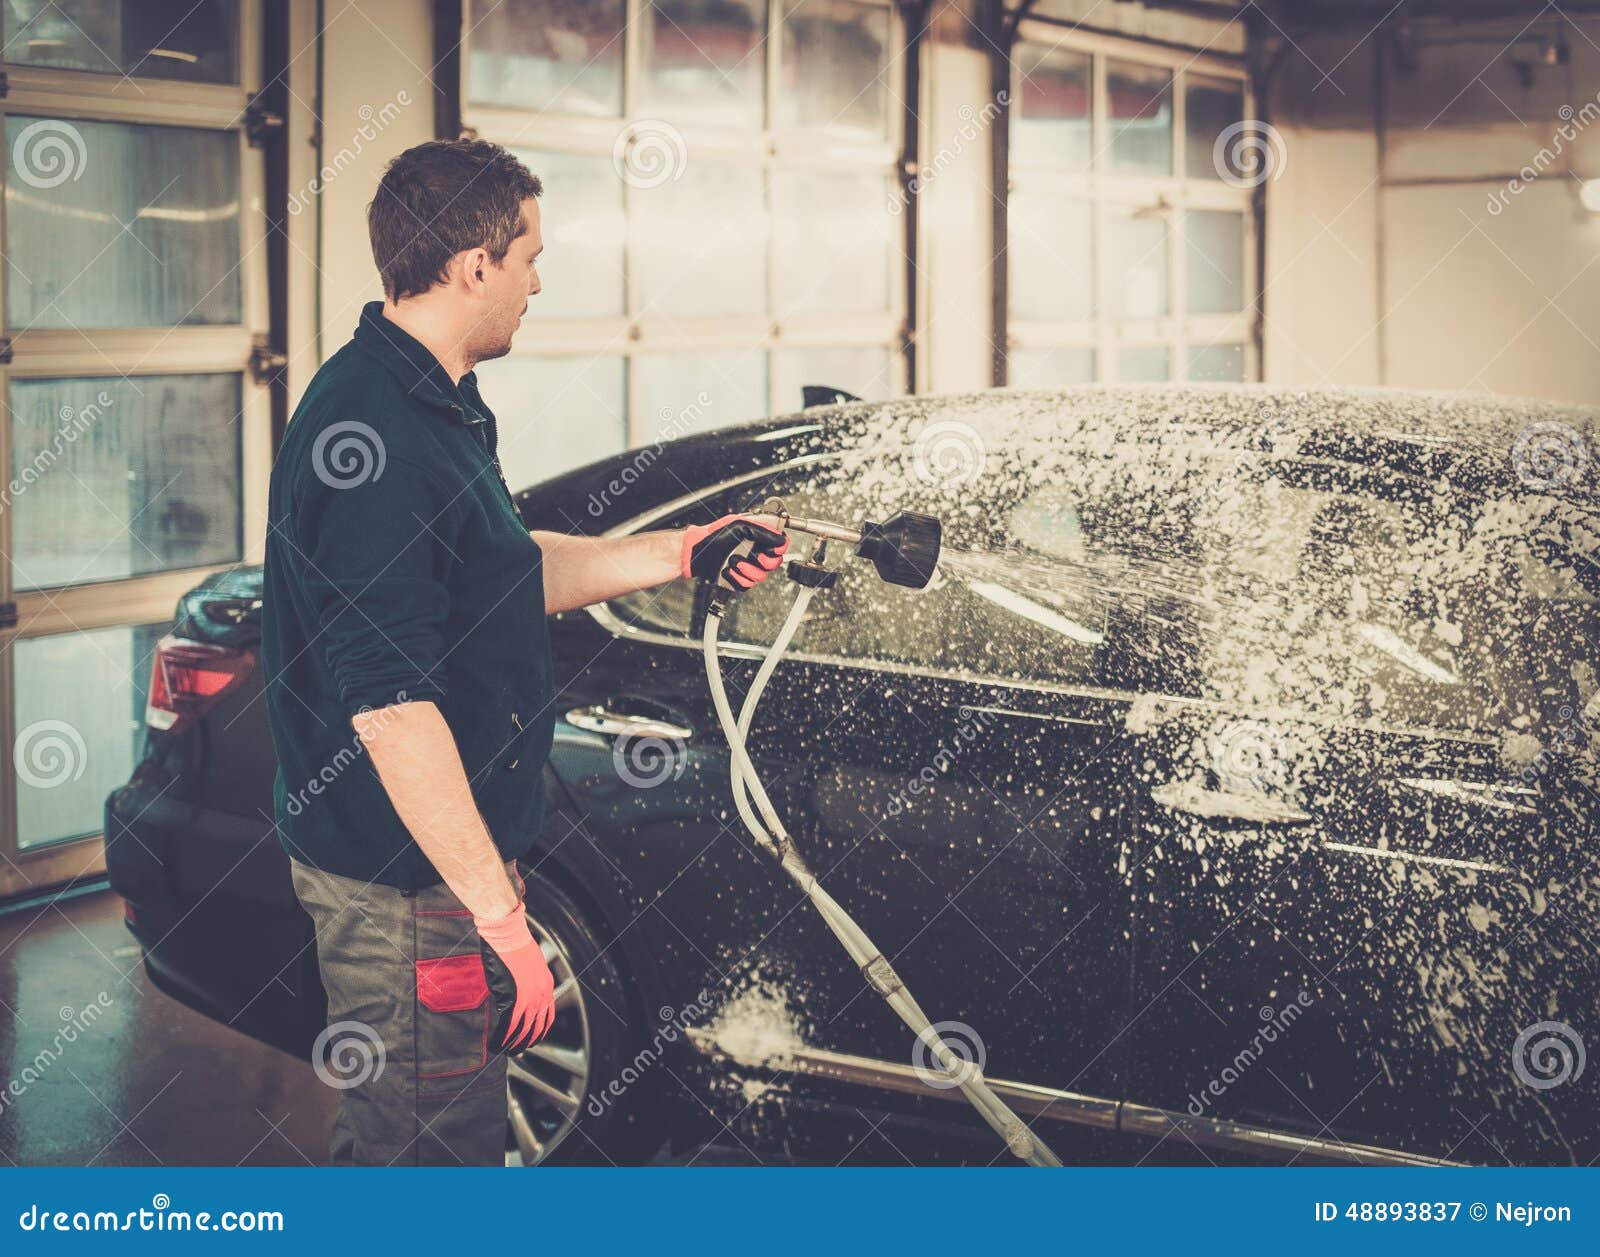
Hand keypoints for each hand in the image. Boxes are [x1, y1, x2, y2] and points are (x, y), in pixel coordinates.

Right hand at [474, 899, 555, 1052]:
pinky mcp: (517, 996)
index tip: (533, 1038)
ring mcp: (531, 996)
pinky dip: (505, 1035)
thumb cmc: (513, 943)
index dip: (540, 1030)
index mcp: (546, 984)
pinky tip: (499, 1042)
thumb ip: (524, 981)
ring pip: (525, 1028)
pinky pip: (512, 1023)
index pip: (548, 1015)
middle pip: (538, 1026)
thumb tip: (515, 992)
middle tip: (517, 1050)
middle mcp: (543, 992)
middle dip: (527, 1041)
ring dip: (515, 1043)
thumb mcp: (527, 964)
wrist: (508, 933)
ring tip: (506, 1051)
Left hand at [681, 513, 787, 589]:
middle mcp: (756, 553)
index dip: (778, 549)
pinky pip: (747, 586)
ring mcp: (749, 567)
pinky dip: (736, 578)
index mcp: (759, 538)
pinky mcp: (740, 580)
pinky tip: (728, 570)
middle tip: (750, 555)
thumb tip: (781, 539)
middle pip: (774, 564)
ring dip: (745, 570)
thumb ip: (763, 531)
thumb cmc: (715, 536)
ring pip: (761, 577)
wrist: (698, 553)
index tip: (769, 549)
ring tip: (733, 561)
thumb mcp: (740, 526)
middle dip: (762, 561)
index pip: (781, 545)